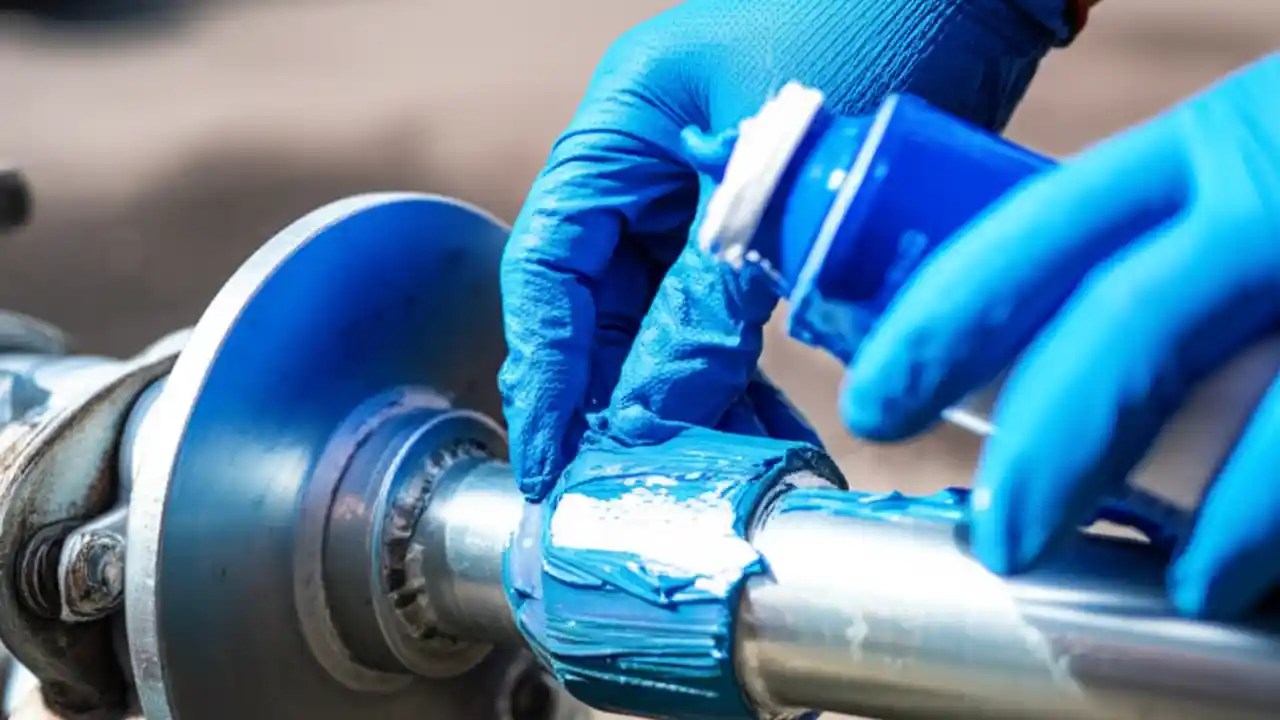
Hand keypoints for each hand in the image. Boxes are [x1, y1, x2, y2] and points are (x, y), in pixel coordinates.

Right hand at [500, 0, 1074, 499]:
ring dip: (682, 397)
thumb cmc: (881, 27)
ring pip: (661, 319)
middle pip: (599, 305)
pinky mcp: (755, 221)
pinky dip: (736, 373)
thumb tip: (652, 419)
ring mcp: (699, 193)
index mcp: (620, 127)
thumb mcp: (782, 178)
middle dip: (614, 399)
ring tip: (706, 474)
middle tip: (629, 486)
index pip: (548, 264)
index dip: (544, 369)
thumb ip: (710, 300)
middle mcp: (644, 165)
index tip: (552, 458)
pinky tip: (764, 431)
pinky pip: (722, 312)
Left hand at [843, 54, 1279, 618]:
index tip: (875, 403)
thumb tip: (1044, 359)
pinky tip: (1278, 572)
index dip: (939, 325)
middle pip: (1128, 330)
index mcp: (1211, 146)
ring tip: (1187, 583)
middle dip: (1049, 447)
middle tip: (998, 536)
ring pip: (1274, 423)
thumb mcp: (1252, 176)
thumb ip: (1171, 247)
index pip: (1036, 234)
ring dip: (1222, 525)